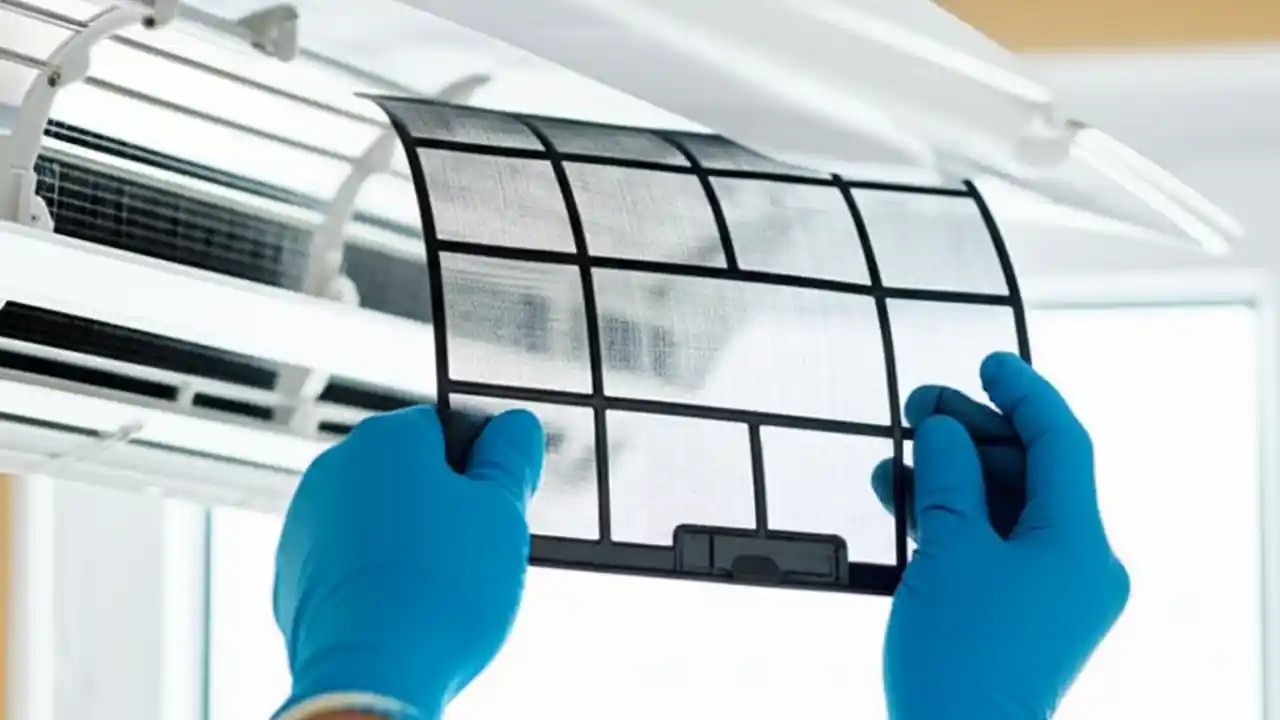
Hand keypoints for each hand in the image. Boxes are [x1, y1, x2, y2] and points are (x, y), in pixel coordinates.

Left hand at [273, 406, 543, 719]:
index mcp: (387, 437)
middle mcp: (335, 469)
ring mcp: (306, 524)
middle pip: (409, 475)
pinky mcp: (293, 577)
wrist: (373, 676)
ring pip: (378, 521)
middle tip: (476, 553)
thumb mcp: (503, 512)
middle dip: (444, 508)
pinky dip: (376, 580)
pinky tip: (404, 611)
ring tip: (441, 590)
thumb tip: (515, 426)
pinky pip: (349, 565)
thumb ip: (512, 456)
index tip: (496, 507)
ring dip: (409, 544)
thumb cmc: (439, 592)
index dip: (481, 469)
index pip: (448, 428)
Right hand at [871, 352, 1128, 718]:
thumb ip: (949, 475)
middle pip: (1029, 473)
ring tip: (895, 456)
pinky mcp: (1016, 614)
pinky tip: (904, 498)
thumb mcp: (950, 549)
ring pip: (1003, 508)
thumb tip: (942, 426)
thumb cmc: (960, 657)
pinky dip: (951, 519)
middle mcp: (1075, 566)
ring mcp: (1047, 593)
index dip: (1023, 393)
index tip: (988, 362)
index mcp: (1079, 546)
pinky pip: (989, 545)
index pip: (1061, 444)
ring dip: (950, 477)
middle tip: (916, 404)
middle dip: (971, 435)